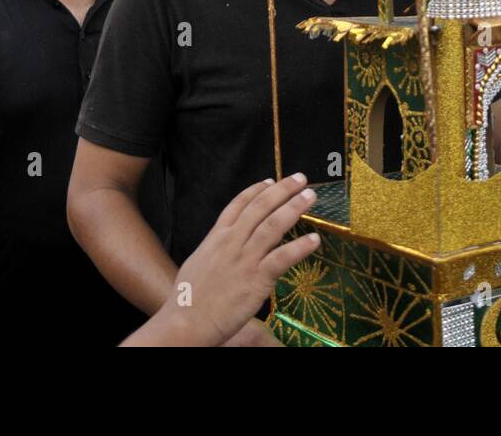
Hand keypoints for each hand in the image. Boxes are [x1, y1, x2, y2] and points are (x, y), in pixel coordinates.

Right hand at [126, 173, 319, 346]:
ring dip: (294, 208)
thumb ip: (216, 250)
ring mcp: (244, 259)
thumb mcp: (198, 262)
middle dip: (282, 190)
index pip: (238, 205)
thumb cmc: (187, 298)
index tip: (271, 180)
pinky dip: (300, 247)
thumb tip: (225, 245)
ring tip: (310, 196)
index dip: (257, 190)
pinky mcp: (256, 279)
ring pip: (273, 226)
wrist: (186, 322)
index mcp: (216, 237)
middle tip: (300, 179)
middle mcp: (231, 242)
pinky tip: (314, 240)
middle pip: (260, 207)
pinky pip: (282, 258)